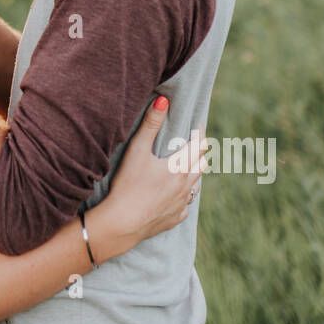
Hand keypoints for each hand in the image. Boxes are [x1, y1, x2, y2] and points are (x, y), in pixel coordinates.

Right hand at [91, 96, 205, 257]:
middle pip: (201, 164)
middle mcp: (185, 186)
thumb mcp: (137, 150)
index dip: (200, 133)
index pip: (198, 145)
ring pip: (196, 185)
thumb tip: (163, 100)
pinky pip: (186, 205)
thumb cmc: (127, 185)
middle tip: (194, 143)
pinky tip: (178, 195)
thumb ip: (150, 124)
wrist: (122, 223)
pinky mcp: (174, 218)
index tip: (199, 124)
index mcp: (179, 167)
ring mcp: (180, 204)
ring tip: (187, 167)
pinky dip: (184, 196)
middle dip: (199, 152)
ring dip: (194, 173)